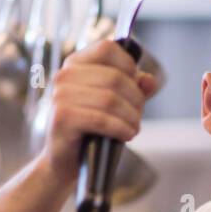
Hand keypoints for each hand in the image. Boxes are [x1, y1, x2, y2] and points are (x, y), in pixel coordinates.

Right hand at [41, 39, 157, 183]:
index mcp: (75, 64)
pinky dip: (121, 128)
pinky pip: (102, 119)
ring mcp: (61, 96)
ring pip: (111, 99)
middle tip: (136, 116)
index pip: (108, 48)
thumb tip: (149, 80)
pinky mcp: (63, 118)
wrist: (65, 163)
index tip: (135, 87)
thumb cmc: (92, 130)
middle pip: (115, 77)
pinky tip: (126, 135)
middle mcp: (64, 76)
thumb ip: (134, 88)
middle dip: (135, 99)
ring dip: (131, 117)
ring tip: (132, 128)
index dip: (129, 66)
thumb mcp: (117, 104)